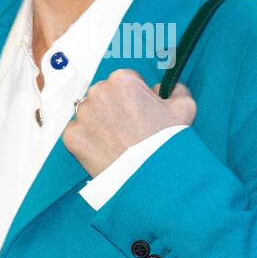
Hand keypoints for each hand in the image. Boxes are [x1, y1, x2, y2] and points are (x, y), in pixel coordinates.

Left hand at [61, 69, 196, 176]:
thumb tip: (167, 88)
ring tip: (117, 141)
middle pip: (104, 95)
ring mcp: (82, 115)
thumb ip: (176, 89)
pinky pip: (78, 134)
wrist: (150, 177)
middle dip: (114, 108)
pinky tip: (105, 150)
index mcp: (123, 80)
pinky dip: (88, 141)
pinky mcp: (72, 136)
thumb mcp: (184, 108)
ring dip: (99, 123)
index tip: (139, 112)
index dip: (134, 96)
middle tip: (129, 129)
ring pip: (89, 114)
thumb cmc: (166, 142)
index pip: (124, 81)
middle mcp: (98, 92)